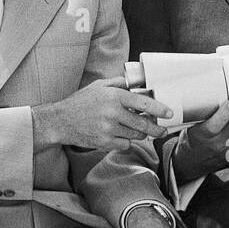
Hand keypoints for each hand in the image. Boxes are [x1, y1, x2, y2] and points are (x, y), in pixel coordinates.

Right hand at [33, 77, 169, 151]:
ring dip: (140, 134)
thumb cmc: (80, 102)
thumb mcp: (98, 86)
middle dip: (156, 128)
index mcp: (114, 97)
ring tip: (138, 129)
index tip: (169, 113)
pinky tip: (121, 135)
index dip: (159, 109)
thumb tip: (137, 83)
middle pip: (143, 124)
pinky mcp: (104, 143)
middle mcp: (113, 113)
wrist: (60, 122)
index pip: (143, 104)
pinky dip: (126, 141)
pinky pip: (125, 144)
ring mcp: (108, 129)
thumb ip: (118, 83)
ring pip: (135, 135)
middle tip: (162, 130)